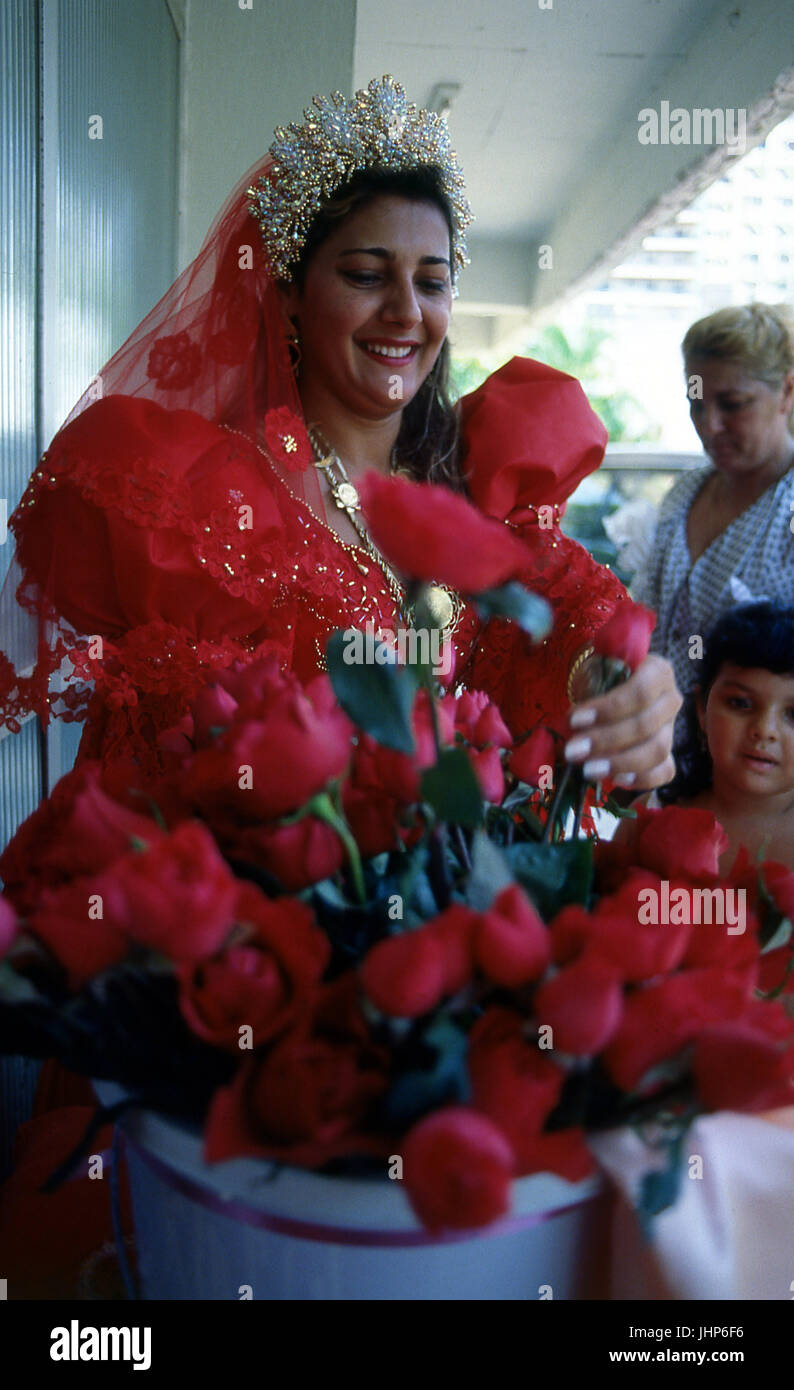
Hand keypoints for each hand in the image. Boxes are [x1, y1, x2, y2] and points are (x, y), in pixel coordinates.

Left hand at [563, 653, 681, 790]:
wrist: (606, 690)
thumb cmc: (598, 676)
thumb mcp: (591, 667)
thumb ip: (587, 680)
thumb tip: (571, 719)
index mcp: (658, 671)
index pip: (641, 691)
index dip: (609, 708)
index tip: (574, 719)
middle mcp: (670, 700)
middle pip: (645, 725)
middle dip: (605, 740)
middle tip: (572, 751)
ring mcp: (671, 729)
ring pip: (657, 751)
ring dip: (620, 763)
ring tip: (588, 770)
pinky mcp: (667, 754)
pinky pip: (665, 772)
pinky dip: (643, 779)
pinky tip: (616, 780)